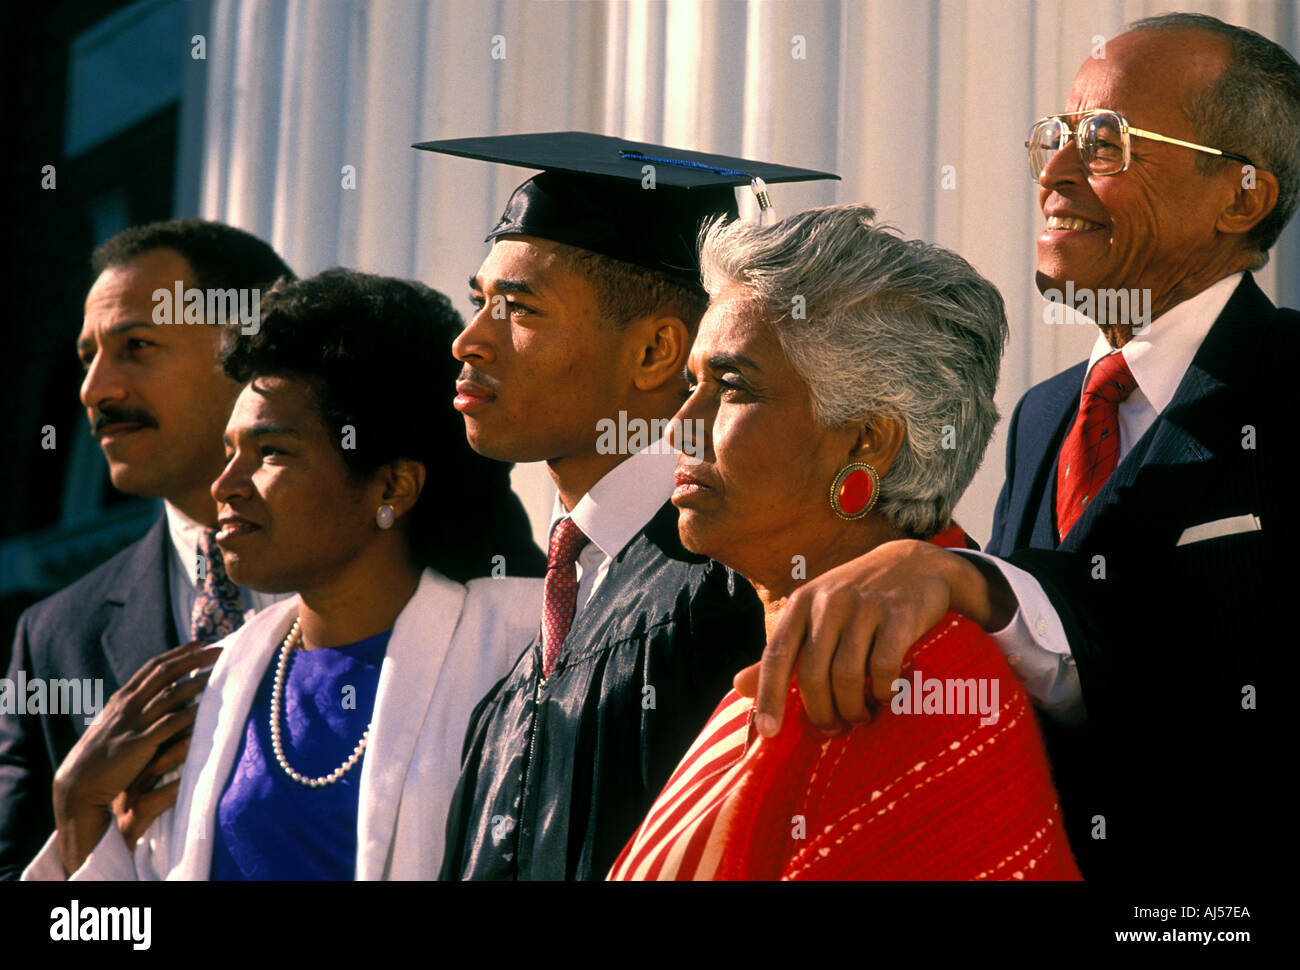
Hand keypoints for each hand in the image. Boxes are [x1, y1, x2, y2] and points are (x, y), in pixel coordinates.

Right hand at [52, 641, 219, 873]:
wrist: (78, 784)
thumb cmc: (99, 756)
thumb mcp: (115, 724)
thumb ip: (135, 709)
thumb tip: (160, 696)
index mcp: (122, 698)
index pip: (154, 666)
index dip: (178, 652)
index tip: (200, 641)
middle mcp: (128, 705)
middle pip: (166, 673)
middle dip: (194, 659)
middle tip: (221, 650)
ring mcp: (133, 723)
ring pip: (171, 694)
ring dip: (198, 682)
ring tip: (221, 673)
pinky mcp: (139, 744)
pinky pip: (169, 724)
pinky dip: (189, 715)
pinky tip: (207, 710)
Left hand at [735, 539, 1012, 737]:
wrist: (916, 563)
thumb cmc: (857, 599)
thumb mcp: (814, 615)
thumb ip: (783, 653)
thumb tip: (738, 687)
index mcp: (801, 604)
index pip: (776, 655)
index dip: (769, 696)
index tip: (768, 732)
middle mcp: (828, 602)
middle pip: (813, 673)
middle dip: (821, 712)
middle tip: (833, 730)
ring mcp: (864, 606)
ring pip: (846, 675)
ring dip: (852, 708)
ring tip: (860, 717)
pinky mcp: (899, 614)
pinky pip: (883, 667)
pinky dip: (882, 691)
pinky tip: (885, 697)